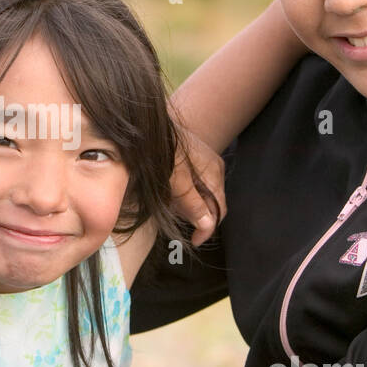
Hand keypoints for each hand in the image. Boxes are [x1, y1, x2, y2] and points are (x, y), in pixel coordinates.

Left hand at [171, 129, 225, 246]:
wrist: (148, 125)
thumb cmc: (163, 152)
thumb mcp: (177, 182)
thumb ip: (193, 205)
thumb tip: (207, 226)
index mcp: (214, 174)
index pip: (219, 210)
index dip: (207, 228)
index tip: (194, 241)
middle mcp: (214, 168)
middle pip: (211, 202)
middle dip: (196, 215)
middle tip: (179, 221)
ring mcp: (204, 162)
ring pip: (201, 194)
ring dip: (189, 205)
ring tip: (171, 205)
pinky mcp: (192, 159)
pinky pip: (193, 184)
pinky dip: (183, 194)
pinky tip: (170, 193)